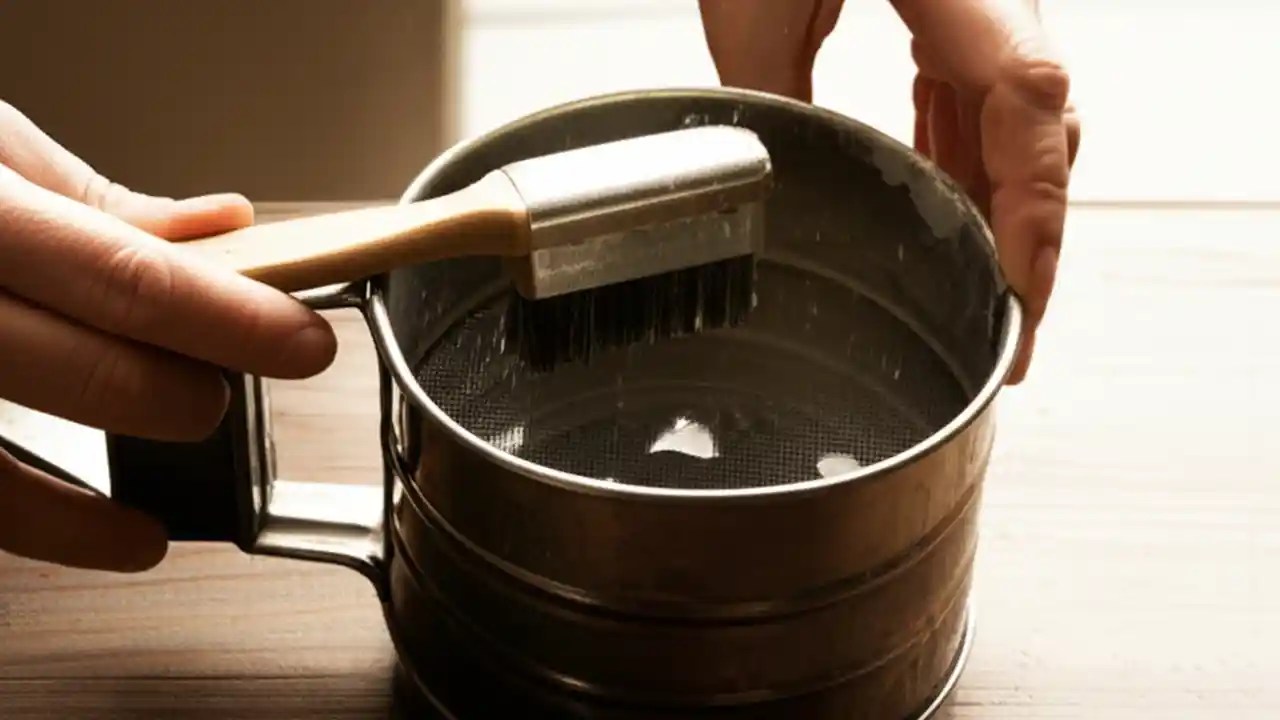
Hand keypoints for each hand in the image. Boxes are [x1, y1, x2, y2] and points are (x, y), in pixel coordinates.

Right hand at [0, 101, 336, 571]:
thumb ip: (95, 203)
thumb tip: (224, 226)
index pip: (130, 277)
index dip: (235, 321)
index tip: (307, 345)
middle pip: (87, 370)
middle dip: (181, 396)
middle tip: (214, 395)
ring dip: (93, 504)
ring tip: (148, 525)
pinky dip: (30, 529)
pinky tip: (91, 539)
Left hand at [698, 0, 1080, 382]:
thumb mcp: (750, 3)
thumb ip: (771, 96)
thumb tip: (776, 184)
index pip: (1028, 104)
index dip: (1037, 213)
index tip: (1022, 296)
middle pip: (1037, 130)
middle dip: (1025, 236)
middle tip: (1004, 330)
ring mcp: (974, 3)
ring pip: (1011, 120)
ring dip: (992, 202)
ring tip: (967, 285)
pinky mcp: (949, 8)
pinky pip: (972, 92)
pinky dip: (959, 151)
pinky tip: (938, 194)